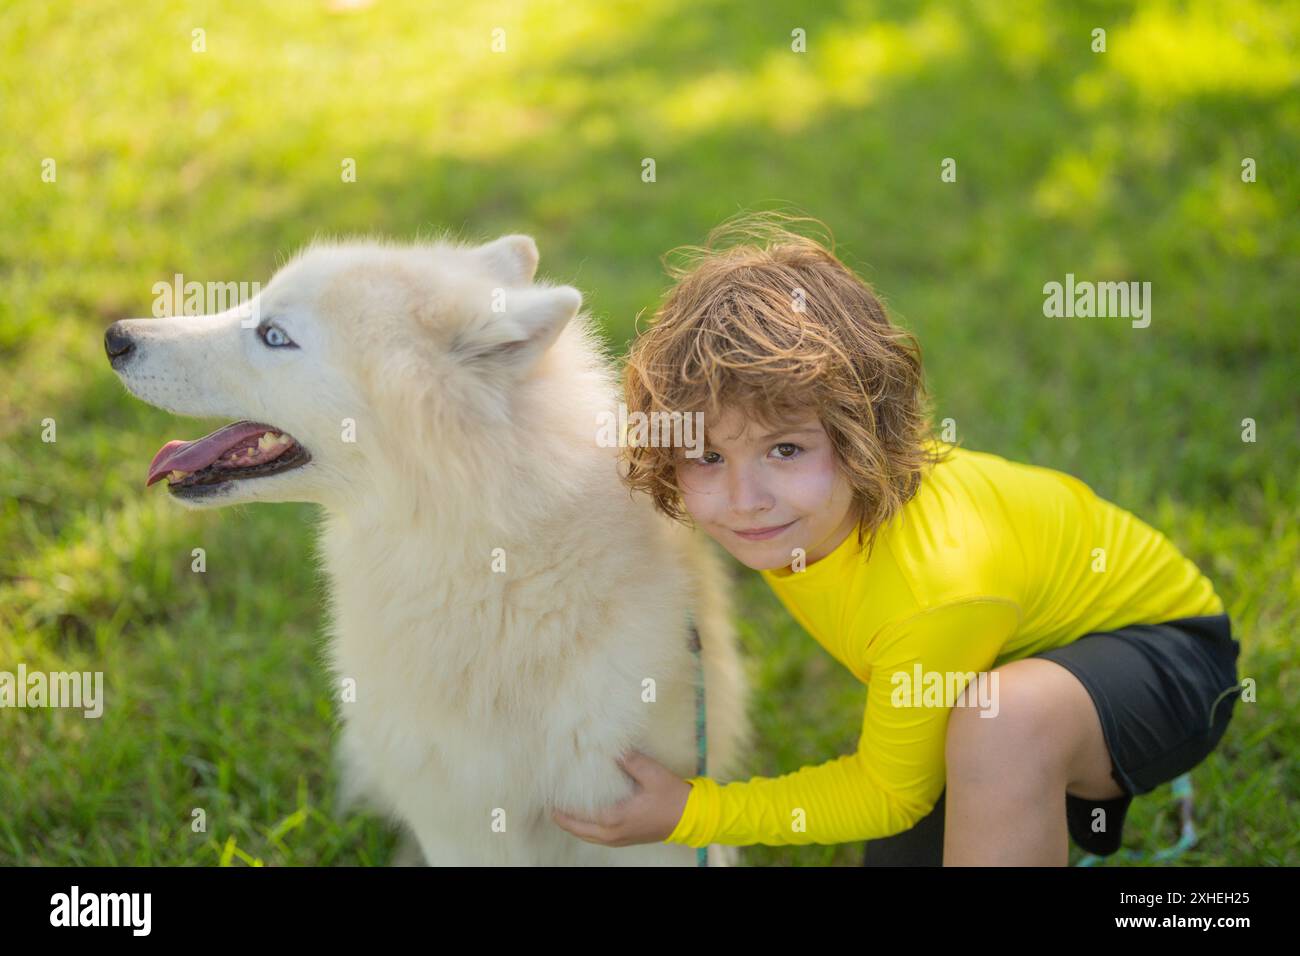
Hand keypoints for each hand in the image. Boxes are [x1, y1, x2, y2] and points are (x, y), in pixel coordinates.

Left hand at [550, 750, 691, 846]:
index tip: (550, 796)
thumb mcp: (652, 775)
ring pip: (586, 835)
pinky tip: (585, 816)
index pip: (580, 816)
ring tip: (562, 810)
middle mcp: (613, 832)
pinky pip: (597, 836)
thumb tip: (612, 749)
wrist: (691, 818)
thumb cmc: (672, 797)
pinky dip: (585, 828)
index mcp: (615, 818)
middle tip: (549, 804)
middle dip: (561, 818)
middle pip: (577, 830)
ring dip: (573, 824)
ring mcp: (619, 838)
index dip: (562, 807)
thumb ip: (631, 761)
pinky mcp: (625, 838)